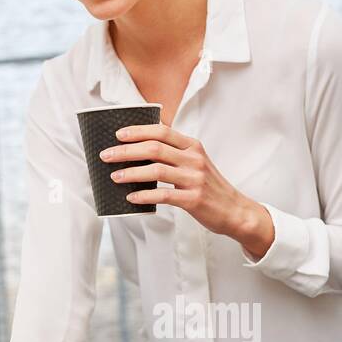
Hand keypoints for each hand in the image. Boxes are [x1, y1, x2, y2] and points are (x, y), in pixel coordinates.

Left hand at [100, 121, 269, 246]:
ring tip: (114, 176)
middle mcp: (194, 159)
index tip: (118, 134)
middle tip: (107, 155)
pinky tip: (131, 197)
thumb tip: (140, 150)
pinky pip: (163, 196)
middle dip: (126, 151)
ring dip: (130, 173)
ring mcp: (194, 179)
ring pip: (155, 171)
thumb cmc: (210, 187)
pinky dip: (144, 196)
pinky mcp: (193, 199)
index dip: (138, 131)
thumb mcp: (196, 163)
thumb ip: (175, 154)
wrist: (235, 211)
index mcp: (193, 146)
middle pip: (154, 148)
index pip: (162, 131)